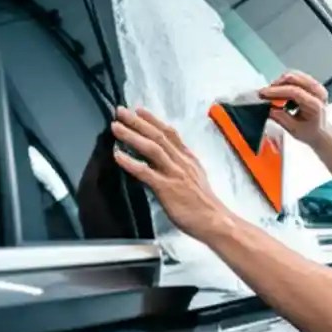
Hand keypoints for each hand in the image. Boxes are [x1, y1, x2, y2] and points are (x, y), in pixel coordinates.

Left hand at [110, 106, 231, 240]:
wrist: (214, 221)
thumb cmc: (205, 205)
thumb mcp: (196, 178)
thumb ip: (181, 167)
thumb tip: (167, 161)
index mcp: (188, 159)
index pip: (170, 133)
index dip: (153, 120)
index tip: (140, 110)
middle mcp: (181, 162)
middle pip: (158, 136)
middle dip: (138, 121)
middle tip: (121, 111)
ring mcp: (174, 174)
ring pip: (152, 148)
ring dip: (132, 135)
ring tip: (116, 127)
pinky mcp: (166, 189)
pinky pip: (145, 172)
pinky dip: (130, 162)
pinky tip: (118, 155)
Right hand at [259, 70, 328, 146]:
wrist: (321, 131)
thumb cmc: (310, 132)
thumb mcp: (294, 130)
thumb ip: (281, 118)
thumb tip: (268, 108)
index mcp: (316, 105)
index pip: (295, 92)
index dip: (276, 91)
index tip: (263, 94)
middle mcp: (319, 92)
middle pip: (294, 78)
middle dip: (276, 84)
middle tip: (264, 94)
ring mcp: (317, 86)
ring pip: (294, 75)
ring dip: (280, 83)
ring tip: (272, 94)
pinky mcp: (313, 83)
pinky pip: (296, 76)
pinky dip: (285, 82)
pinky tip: (280, 92)